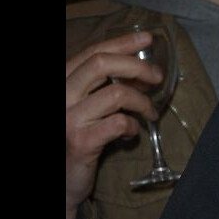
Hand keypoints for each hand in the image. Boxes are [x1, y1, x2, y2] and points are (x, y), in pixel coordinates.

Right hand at [66, 30, 162, 218]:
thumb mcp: (85, 107)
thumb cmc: (76, 138)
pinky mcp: (81, 141)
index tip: (147, 39)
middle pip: (101, 64)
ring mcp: (68, 118)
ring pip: (115, 94)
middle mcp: (61, 95)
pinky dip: (133, 126)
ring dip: (141, 102)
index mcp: (62, 81)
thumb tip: (141, 72)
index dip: (122, 43)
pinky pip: (118, 123)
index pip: (92, 52)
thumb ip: (103, 88)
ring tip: (149, 113)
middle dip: (136, 66)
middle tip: (157, 78)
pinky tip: (132, 133)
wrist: (61, 179)